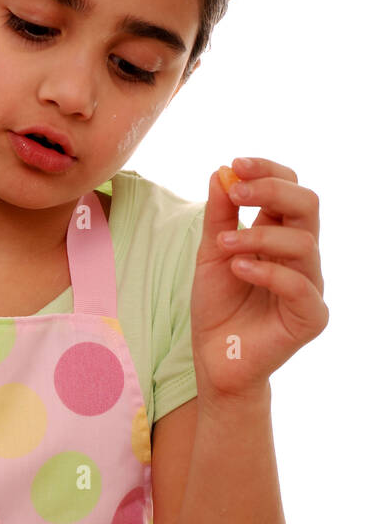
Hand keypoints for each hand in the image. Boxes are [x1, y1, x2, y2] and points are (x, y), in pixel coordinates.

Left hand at [190, 157, 328, 397]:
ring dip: (259, 235)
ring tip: (224, 244)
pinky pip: (301, 286)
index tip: (235, 164)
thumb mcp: (211, 254)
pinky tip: (239, 269)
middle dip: (271, 191)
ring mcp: (311, 285)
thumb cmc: (218, 307)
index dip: (268, 172)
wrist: (215, 360)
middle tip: (236, 193)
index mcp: (282, 236)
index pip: (290, 189)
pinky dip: (268, 272)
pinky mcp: (311, 316)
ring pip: (303, 242)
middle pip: (307, 205)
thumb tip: (222, 171)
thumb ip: (219, 216)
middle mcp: (302, 256)